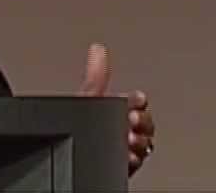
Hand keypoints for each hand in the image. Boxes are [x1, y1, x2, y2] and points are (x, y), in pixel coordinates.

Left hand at [77, 43, 154, 176]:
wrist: (70, 156)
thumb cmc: (75, 125)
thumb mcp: (88, 99)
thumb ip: (95, 78)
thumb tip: (97, 49)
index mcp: (114, 112)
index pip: (136, 103)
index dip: (138, 101)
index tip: (137, 99)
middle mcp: (121, 129)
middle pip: (145, 124)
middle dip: (143, 121)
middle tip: (131, 120)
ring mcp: (122, 147)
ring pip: (145, 143)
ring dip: (141, 141)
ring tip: (129, 139)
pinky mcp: (122, 165)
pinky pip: (136, 163)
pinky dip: (134, 158)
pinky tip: (127, 155)